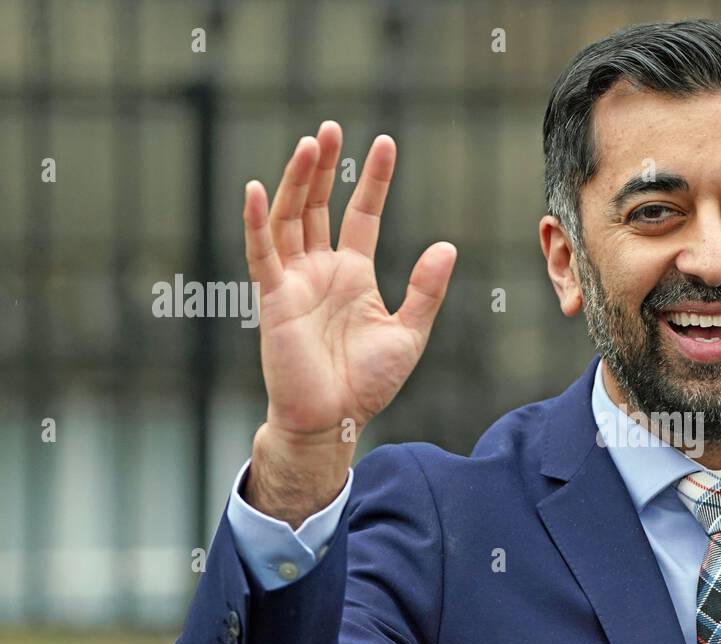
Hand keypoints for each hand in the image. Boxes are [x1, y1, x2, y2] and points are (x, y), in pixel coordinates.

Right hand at [242, 122, 455, 523]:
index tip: (385, 143)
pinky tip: (256, 188)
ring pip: (289, 218)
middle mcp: (321, 271)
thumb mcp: (408, 333)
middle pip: (317, 206)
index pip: (360, 215)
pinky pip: (261, 252)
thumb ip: (425, 290)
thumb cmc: (367, 384)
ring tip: (309, 143)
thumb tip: (447, 246)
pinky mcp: (273, 298)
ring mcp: (295, 281)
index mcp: (353, 275)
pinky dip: (256, 221)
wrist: (333, 421)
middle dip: (324, 168)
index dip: (372, 181)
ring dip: (296, 181)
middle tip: (331, 128)